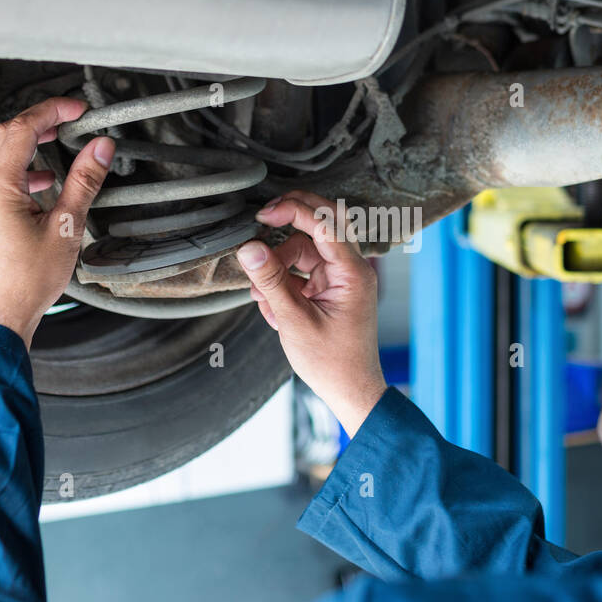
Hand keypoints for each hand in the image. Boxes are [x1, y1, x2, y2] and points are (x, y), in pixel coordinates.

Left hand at [0, 97, 114, 348]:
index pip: (23, 128)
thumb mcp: (66, 227)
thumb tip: (99, 150)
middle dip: (40, 122)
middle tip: (68, 120)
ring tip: (58, 147)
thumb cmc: (24, 282)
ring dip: (30, 145)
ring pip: (0, 157)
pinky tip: (43, 185)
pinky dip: (23, 170)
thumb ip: (83, 182)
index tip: (77, 109)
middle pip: (6, 136)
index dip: (52, 111)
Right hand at [237, 191, 386, 434]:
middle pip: (324, 221)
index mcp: (353, 273)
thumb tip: (248, 247)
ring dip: (280, 264)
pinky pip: (304, 269)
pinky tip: (272, 306)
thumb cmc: (331, 362)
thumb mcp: (293, 320)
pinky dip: (285, 281)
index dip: (292, 211)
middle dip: (292, 218)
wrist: (350, 390)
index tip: (262, 215)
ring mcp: (342, 277)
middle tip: (262, 219)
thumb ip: (271, 281)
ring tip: (262, 297)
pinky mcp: (331, 288)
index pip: (325, 223)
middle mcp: (352, 268)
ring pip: (307, 248)